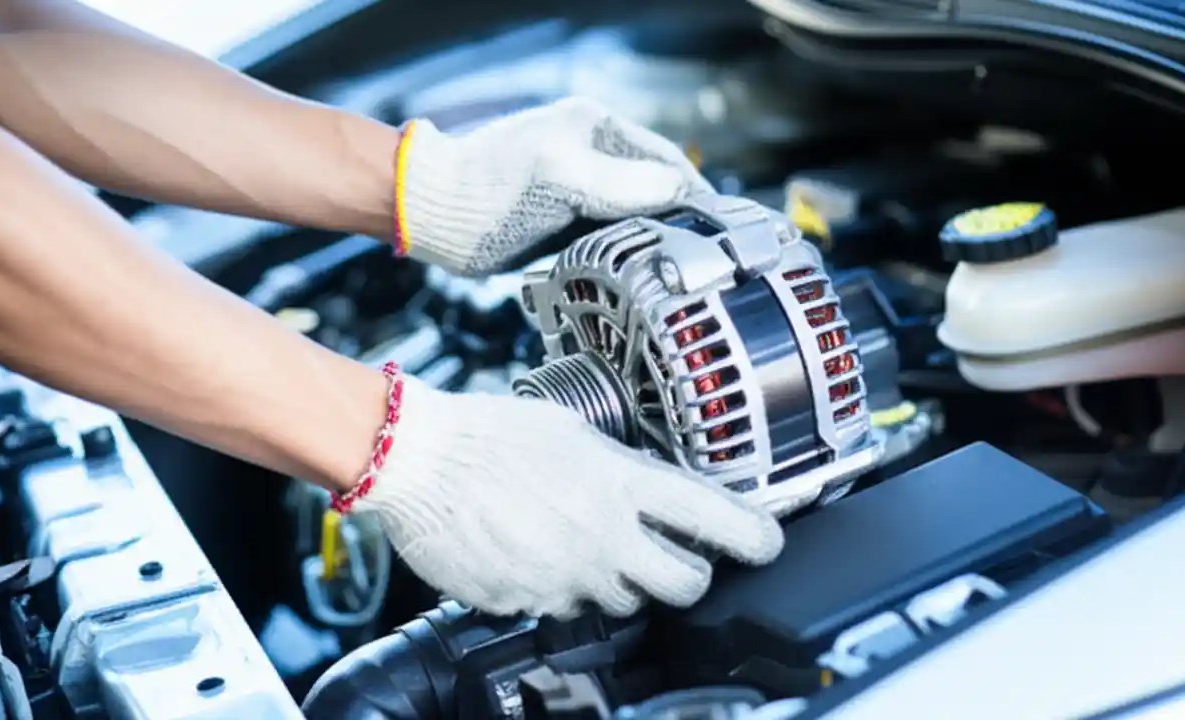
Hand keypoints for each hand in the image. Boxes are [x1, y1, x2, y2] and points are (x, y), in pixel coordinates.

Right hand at [353, 375, 783, 618]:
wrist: (417, 460)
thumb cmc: (487, 434)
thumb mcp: (572, 432)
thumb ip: (620, 468)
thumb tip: (647, 487)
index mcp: (621, 484)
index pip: (715, 517)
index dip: (756, 536)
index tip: (767, 542)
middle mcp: (603, 536)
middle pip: (686, 584)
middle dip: (691, 575)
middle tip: (679, 558)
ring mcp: (566, 576)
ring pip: (623, 603)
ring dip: (618, 580)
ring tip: (585, 544)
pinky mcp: (529, 602)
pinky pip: (562, 606)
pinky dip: (559, 586)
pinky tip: (537, 551)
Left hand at [393, 96, 713, 276]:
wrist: (434, 213)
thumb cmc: (489, 188)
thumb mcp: (565, 178)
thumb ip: (625, 185)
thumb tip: (679, 193)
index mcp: (594, 127)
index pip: (664, 161)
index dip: (693, 195)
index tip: (717, 227)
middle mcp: (589, 153)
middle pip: (652, 188)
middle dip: (676, 218)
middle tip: (702, 254)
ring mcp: (574, 185)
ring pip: (632, 213)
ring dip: (650, 238)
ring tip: (675, 265)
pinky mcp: (559, 218)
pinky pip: (606, 233)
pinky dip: (622, 249)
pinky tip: (633, 269)